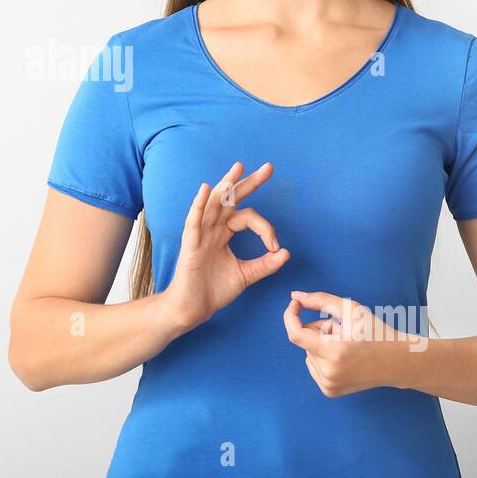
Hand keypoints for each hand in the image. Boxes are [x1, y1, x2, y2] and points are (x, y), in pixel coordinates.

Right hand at [162, 161, 288, 331]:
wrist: (193, 309)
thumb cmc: (214, 291)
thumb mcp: (246, 275)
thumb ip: (265, 264)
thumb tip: (286, 253)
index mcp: (224, 234)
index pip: (248, 217)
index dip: (266, 229)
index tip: (276, 247)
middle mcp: (213, 229)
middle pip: (231, 199)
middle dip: (249, 183)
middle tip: (268, 167)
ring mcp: (201, 234)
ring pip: (213, 203)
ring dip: (226, 185)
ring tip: (238, 168)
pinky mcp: (190, 244)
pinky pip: (194, 220)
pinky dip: (199, 204)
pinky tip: (205, 188)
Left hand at [283, 290, 402, 396]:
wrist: (397, 362)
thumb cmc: (375, 332)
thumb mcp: (351, 310)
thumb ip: (320, 300)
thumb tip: (294, 296)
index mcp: (334, 352)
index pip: (295, 334)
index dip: (291, 316)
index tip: (295, 304)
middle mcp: (329, 372)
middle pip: (305, 342)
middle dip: (318, 330)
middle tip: (343, 330)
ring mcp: (329, 384)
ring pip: (308, 354)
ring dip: (321, 344)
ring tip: (346, 345)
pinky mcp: (329, 391)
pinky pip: (313, 366)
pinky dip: (323, 358)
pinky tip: (343, 358)